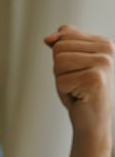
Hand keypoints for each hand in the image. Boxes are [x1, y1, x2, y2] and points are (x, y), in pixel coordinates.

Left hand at [44, 25, 113, 140]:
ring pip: (59, 62)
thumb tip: (48, 38)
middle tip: (75, 82)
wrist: (92, 120)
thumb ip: (62, 46)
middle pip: (59, 48)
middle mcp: (108, 49)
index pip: (64, 36)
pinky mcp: (95, 79)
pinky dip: (64, 91)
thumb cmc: (79, 91)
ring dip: (61, 79)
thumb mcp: (69, 64)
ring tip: (76, 88)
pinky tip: (79, 96)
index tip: (76, 71)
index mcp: (103, 42)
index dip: (60, 58)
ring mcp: (103, 63)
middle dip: (59, 69)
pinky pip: (61, 80)